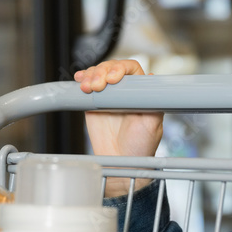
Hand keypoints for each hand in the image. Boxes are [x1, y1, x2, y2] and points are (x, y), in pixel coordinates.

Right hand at [75, 59, 162, 196]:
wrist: (121, 163)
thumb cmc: (141, 146)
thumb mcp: (152, 125)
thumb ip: (153, 103)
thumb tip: (150, 78)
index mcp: (140, 92)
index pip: (131, 69)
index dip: (120, 68)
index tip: (113, 79)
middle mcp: (124, 91)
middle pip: (111, 67)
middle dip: (101, 71)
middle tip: (97, 86)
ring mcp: (108, 96)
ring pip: (98, 73)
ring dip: (90, 75)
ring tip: (86, 87)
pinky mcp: (94, 104)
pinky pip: (87, 86)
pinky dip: (81, 79)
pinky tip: (79, 80)